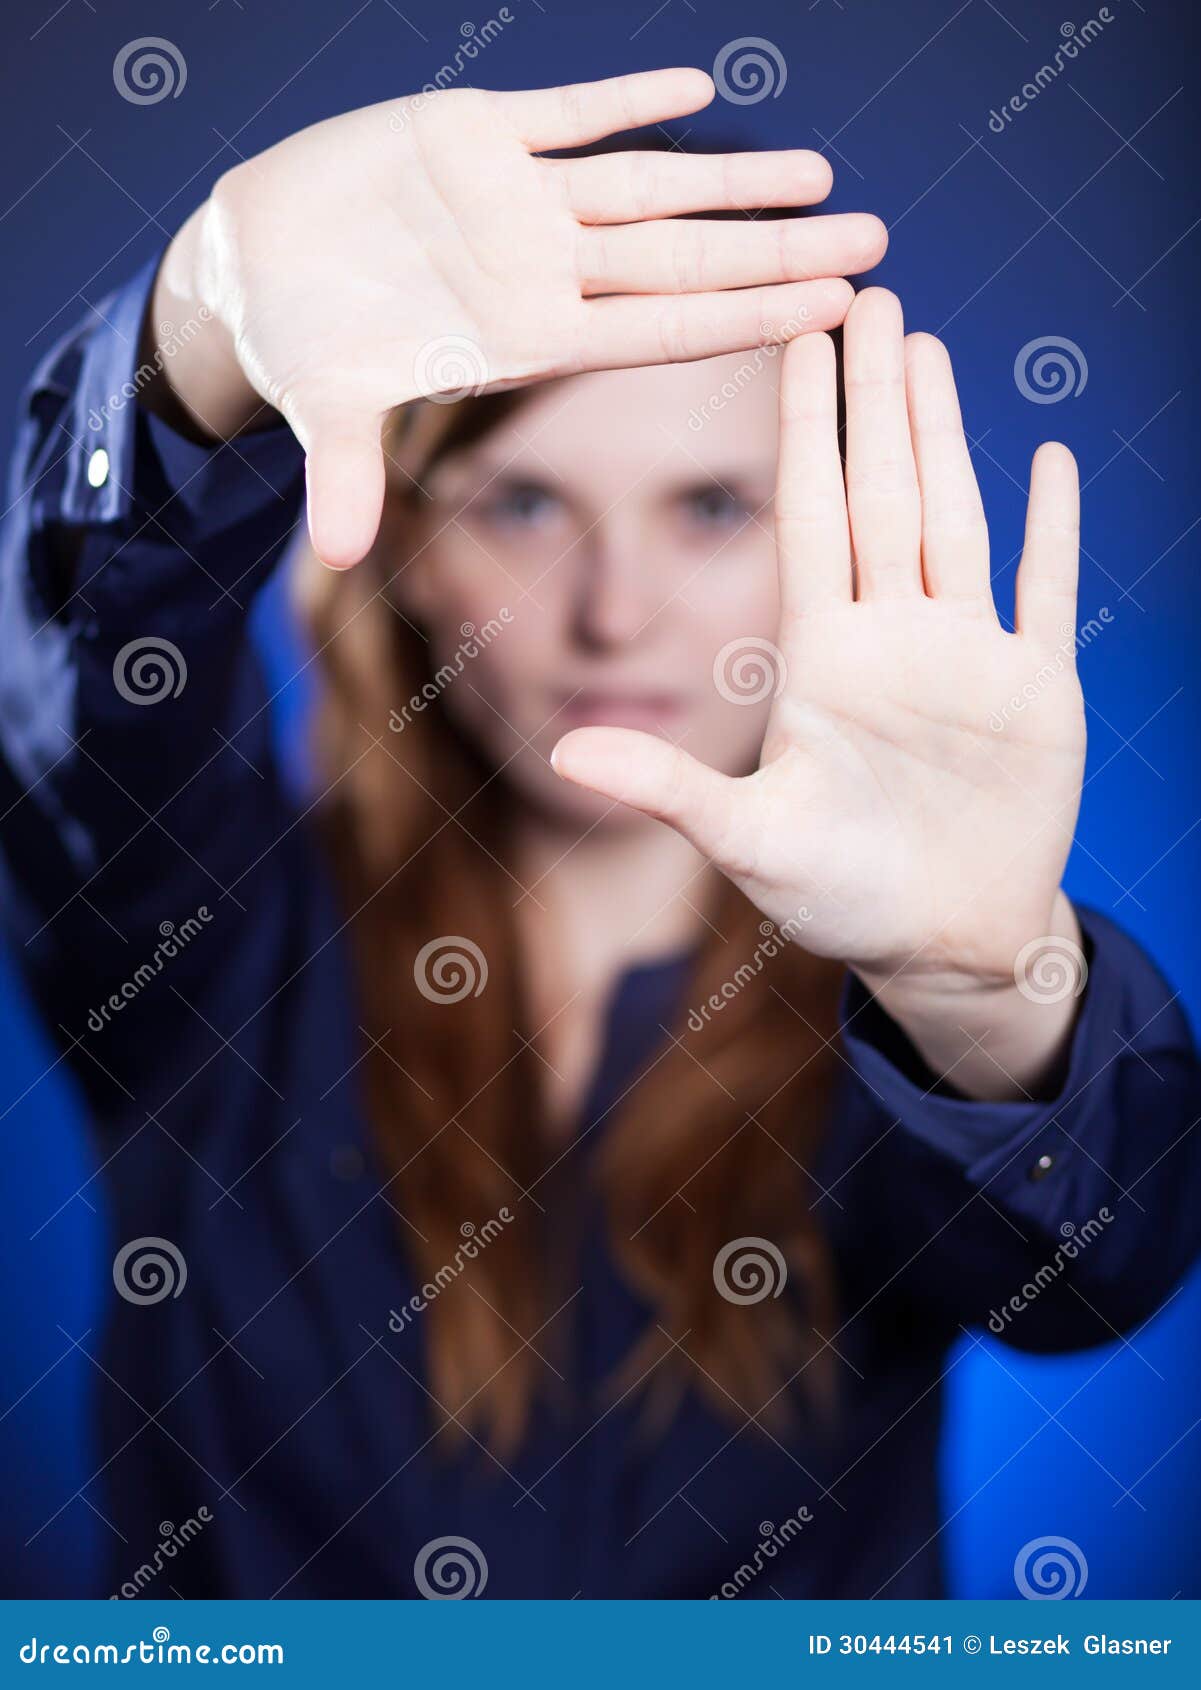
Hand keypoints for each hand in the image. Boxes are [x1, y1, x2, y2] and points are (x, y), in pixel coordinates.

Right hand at [149, 67, 885, 567]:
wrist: (255, 268)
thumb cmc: (296, 344)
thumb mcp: (323, 405)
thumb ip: (345, 469)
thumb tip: (335, 552)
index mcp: (522, 334)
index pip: (661, 327)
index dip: (750, 315)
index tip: (834, 313)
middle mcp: (538, 269)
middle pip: (684, 260)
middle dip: (779, 250)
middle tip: (879, 243)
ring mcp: (513, 202)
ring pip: (647, 187)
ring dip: (734, 180)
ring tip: (823, 176)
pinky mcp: (472, 134)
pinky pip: (567, 113)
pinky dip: (627, 100)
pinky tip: (702, 88)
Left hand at [552, 288, 1087, 1097]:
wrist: (939, 942)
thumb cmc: (836, 897)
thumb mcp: (747, 842)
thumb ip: (669, 789)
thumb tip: (564, 759)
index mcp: (820, 657)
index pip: (809, 514)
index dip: (804, 426)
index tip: (795, 337)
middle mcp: (891, 636)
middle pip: (883, 491)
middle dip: (874, 397)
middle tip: (868, 292)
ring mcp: (965, 655)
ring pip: (957, 517)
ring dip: (948, 435)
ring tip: (931, 348)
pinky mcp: (1035, 688)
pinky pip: (1045, 589)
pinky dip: (1052, 529)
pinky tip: (1051, 459)